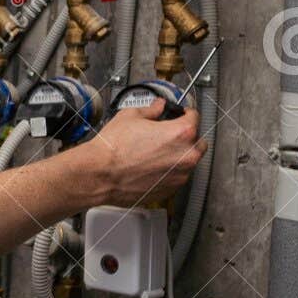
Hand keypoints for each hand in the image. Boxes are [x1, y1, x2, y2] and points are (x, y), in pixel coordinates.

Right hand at [84, 100, 206, 206]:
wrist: (99, 174)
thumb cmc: (112, 148)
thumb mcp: (130, 117)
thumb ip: (151, 110)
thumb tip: (157, 107)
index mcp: (182, 133)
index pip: (195, 117)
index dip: (185, 114)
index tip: (180, 115)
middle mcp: (186, 156)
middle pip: (198, 142)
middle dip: (186, 137)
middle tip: (168, 136)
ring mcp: (180, 175)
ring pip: (188, 162)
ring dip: (178, 156)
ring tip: (155, 153)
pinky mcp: (170, 190)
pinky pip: (176, 177)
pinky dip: (168, 172)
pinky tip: (150, 167)